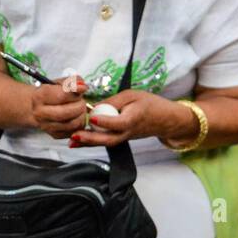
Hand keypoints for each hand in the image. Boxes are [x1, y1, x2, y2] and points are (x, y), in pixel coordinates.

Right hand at [30, 78, 88, 139]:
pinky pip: (74, 131)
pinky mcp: (55, 135)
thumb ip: (73, 81)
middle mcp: (40, 113)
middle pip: (68, 112)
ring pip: (72, 124)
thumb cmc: (51, 93)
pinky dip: (80, 124)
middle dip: (80, 105)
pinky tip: (77, 117)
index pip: (62, 95)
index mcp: (40, 96)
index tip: (82, 89)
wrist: (38, 107)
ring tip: (80, 108)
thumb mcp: (60, 82)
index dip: (76, 92)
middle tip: (80, 101)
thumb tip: (82, 87)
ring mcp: (46, 126)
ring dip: (82, 115)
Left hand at [70, 89, 194, 147]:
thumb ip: (114, 100)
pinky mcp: (122, 139)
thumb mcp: (133, 95)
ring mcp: (125, 138)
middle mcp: (129, 132)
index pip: (118, 122)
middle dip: (90, 138)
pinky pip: (106, 142)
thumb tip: (94, 106)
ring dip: (89, 142)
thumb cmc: (150, 104)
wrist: (165, 119)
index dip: (105, 121)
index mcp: (134, 118)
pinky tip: (79, 141)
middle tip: (75, 134)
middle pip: (109, 138)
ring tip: (72, 140)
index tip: (92, 117)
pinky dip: (92, 142)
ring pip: (106, 143)